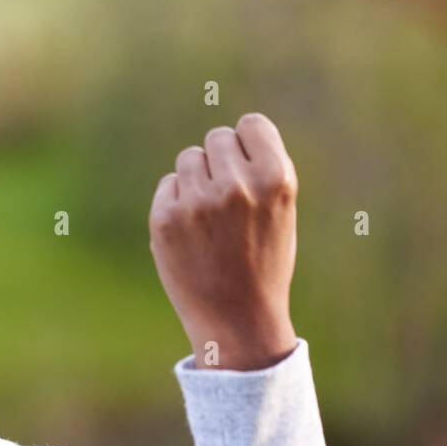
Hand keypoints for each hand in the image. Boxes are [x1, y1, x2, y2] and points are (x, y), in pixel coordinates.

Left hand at [148, 112, 299, 370]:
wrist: (237, 320)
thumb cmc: (263, 263)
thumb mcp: (281, 212)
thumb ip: (261, 169)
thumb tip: (232, 136)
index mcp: (275, 178)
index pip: (251, 125)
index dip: (247, 145)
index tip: (247, 170)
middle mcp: (236, 185)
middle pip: (217, 138)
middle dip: (220, 163)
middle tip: (227, 203)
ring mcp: (197, 202)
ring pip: (189, 158)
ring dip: (197, 180)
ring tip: (210, 219)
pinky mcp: (165, 219)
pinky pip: (168, 185)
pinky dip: (176, 203)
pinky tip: (192, 234)